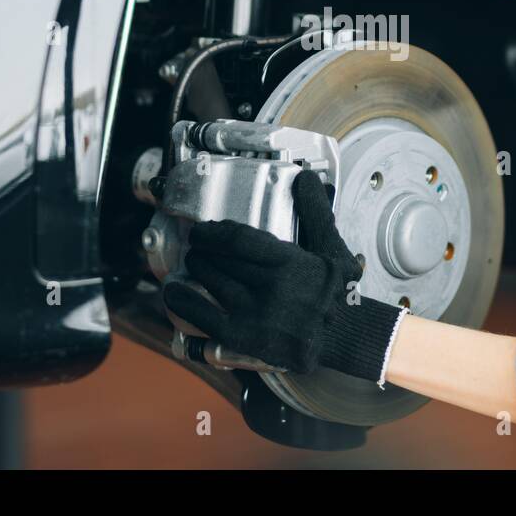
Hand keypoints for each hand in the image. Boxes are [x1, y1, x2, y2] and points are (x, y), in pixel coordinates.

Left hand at [162, 168, 407, 380]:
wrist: (342, 338)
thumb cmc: (334, 292)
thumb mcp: (333, 249)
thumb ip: (317, 213)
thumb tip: (306, 178)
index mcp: (291, 263)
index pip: (239, 240)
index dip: (214, 232)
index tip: (204, 230)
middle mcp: (272, 288)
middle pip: (222, 260)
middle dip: (204, 249)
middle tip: (198, 245)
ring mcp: (257, 314)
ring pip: (213, 282)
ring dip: (198, 268)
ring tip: (195, 262)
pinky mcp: (245, 338)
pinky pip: (206, 317)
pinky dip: (185, 303)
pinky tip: (173, 292)